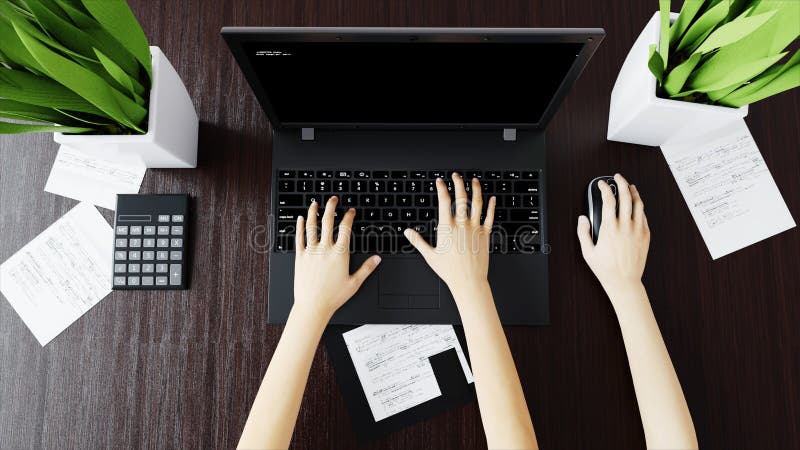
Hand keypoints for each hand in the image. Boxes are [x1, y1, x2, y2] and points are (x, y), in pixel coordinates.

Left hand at [293, 197, 381, 318]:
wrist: (313, 306)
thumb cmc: (333, 297)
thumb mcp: (354, 283)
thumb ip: (367, 269)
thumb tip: (377, 259)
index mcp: (339, 254)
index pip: (345, 228)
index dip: (348, 216)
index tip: (350, 211)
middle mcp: (325, 249)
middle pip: (328, 221)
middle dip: (331, 207)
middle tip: (333, 199)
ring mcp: (311, 251)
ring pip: (312, 226)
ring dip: (314, 212)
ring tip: (315, 203)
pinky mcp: (300, 257)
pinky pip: (299, 237)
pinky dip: (300, 226)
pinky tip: (301, 219)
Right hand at [404, 173, 496, 300]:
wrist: (468, 281)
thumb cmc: (449, 270)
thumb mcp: (430, 255)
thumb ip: (418, 241)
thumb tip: (407, 232)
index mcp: (447, 228)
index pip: (444, 201)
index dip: (441, 188)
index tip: (440, 182)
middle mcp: (462, 225)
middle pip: (461, 197)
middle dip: (458, 183)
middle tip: (455, 175)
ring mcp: (475, 229)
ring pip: (477, 203)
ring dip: (476, 190)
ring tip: (474, 181)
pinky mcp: (485, 235)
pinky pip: (490, 217)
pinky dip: (492, 206)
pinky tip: (492, 198)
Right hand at [577, 173, 649, 297]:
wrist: (624, 281)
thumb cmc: (606, 269)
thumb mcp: (588, 252)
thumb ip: (583, 232)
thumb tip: (583, 219)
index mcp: (610, 228)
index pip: (608, 200)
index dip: (604, 188)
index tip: (601, 184)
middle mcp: (625, 226)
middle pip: (626, 196)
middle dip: (621, 183)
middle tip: (618, 177)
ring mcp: (637, 230)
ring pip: (638, 204)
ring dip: (634, 192)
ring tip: (630, 186)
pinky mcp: (645, 235)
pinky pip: (644, 216)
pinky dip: (640, 207)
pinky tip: (637, 205)